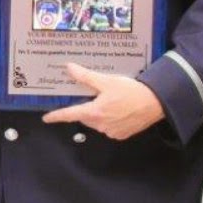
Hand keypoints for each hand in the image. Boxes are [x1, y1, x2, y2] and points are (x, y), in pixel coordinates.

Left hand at [42, 64, 162, 140]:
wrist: (156, 103)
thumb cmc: (130, 91)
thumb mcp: (107, 81)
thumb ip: (86, 76)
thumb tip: (69, 68)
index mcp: (94, 112)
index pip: (70, 115)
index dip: (57, 116)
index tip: (46, 118)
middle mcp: (100, 125)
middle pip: (85, 117)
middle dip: (86, 107)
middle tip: (94, 95)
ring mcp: (111, 132)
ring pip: (96, 122)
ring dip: (98, 113)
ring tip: (110, 100)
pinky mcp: (121, 135)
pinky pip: (108, 127)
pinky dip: (109, 120)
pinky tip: (118, 110)